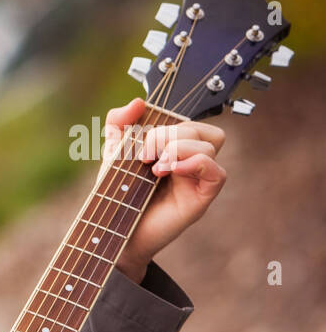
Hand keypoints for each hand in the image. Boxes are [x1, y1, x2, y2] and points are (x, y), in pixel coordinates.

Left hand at [100, 98, 227, 279]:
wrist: (113, 230)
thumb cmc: (118, 194)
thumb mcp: (113, 153)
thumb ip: (119, 124)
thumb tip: (138, 102)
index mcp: (175, 147)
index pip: (188, 120)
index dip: (167, 121)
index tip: (139, 137)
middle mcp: (191, 161)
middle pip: (201, 129)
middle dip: (169, 135)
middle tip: (145, 155)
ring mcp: (199, 179)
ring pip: (211, 144)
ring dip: (178, 148)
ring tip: (155, 168)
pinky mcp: (202, 197)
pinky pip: (218, 171)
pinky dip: (195, 163)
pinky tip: (169, 171)